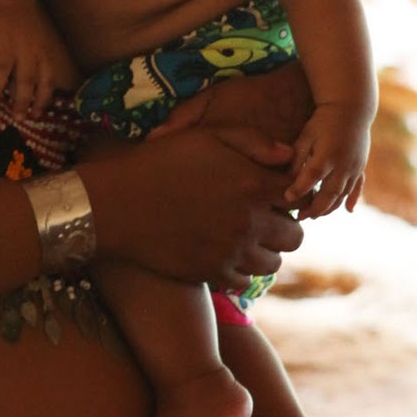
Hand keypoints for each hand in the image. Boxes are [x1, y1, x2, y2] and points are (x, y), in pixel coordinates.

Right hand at [0, 1, 80, 114]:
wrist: (8, 0)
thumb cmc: (25, 31)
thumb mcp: (36, 50)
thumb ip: (32, 73)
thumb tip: (28, 104)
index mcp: (41, 54)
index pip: (46, 80)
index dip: (42, 99)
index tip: (35, 116)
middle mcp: (26, 49)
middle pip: (26, 77)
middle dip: (22, 99)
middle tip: (17, 118)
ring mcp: (7, 41)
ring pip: (3, 66)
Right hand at [82, 126, 301, 291]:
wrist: (116, 204)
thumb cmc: (160, 162)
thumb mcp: (206, 135)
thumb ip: (252, 141)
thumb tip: (288, 156)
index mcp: (253, 184)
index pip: (300, 196)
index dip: (294, 194)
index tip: (278, 193)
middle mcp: (249, 222)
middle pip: (295, 236)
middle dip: (285, 225)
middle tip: (264, 217)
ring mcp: (231, 252)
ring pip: (274, 263)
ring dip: (265, 250)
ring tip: (244, 236)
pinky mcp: (212, 274)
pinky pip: (244, 281)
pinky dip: (240, 269)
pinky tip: (223, 252)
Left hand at [285, 103, 369, 218]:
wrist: (352, 108)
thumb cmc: (323, 121)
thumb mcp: (306, 135)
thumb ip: (298, 157)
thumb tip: (289, 179)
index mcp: (327, 154)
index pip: (311, 177)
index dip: (299, 189)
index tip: (287, 198)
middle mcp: (343, 164)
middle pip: (329, 193)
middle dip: (314, 208)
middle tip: (299, 217)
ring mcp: (354, 167)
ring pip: (342, 195)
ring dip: (329, 208)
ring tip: (313, 215)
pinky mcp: (361, 167)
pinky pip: (357, 187)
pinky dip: (352, 199)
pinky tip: (348, 211)